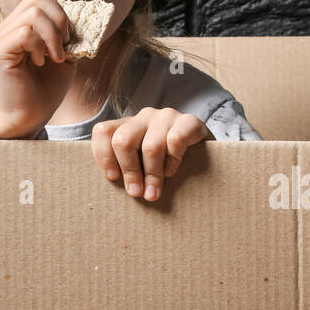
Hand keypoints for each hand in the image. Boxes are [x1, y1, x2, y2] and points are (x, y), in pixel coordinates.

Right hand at [0, 0, 78, 138]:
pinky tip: (41, 62)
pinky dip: (40, 45)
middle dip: (60, 20)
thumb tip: (84, 19)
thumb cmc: (44, 90)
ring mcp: (1, 37)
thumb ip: (69, 37)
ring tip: (54, 57)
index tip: (69, 39)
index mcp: (22, 25)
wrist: (29, 117)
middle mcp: (8, 27)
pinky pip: (24, 32)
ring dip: (52, 35)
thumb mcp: (65, 58)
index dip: (62, 12)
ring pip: (33, 13)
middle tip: (64, 46)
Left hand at [91, 107, 208, 201]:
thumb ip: (127, 169)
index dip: (104, 155)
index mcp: (127, 125)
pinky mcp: (189, 121)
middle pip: (123, 140)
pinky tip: (172, 171)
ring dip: (152, 175)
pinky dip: (172, 161)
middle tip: (136, 193)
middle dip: (129, 171)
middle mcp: (144, 116)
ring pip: (150, 146)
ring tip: (153, 193)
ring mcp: (166, 116)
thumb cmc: (164, 163)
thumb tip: (118, 189)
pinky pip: (175, 140)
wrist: (205, 153)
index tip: (113, 178)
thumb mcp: (141, 164)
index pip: (103, 131)